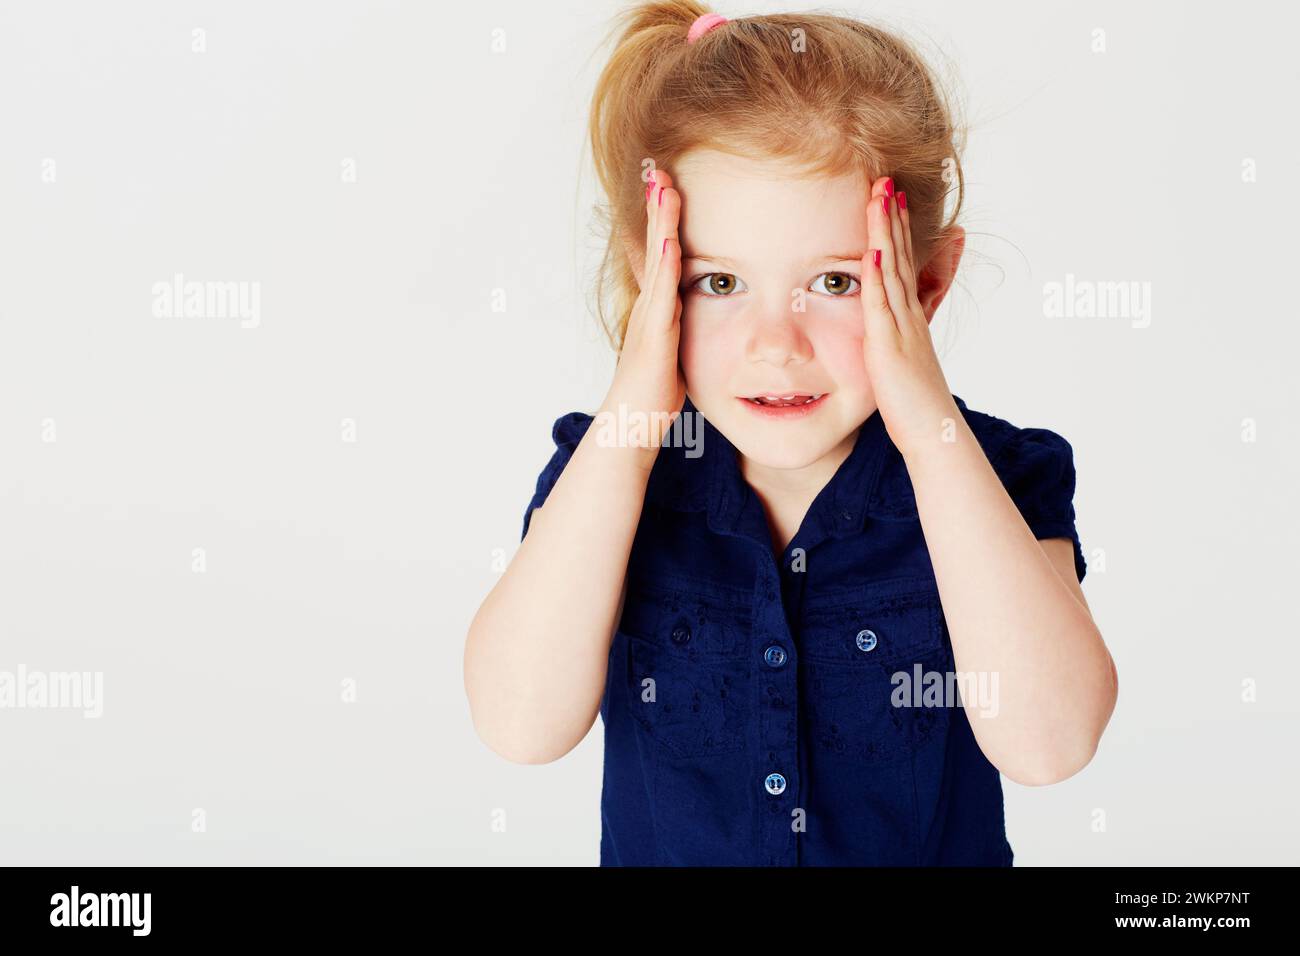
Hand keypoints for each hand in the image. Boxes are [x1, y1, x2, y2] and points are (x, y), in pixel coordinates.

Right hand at [601, 168, 687, 458]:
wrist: (630, 428)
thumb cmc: (652, 397)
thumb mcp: (673, 354)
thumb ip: (681, 330)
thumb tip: (691, 317)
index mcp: (657, 309)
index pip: (663, 255)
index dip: (664, 222)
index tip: (667, 188)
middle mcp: (649, 307)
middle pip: (654, 247)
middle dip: (657, 209)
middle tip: (658, 170)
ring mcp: (648, 319)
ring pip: (656, 262)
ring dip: (659, 224)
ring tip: (662, 189)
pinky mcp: (653, 339)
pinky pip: (661, 296)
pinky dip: (665, 267)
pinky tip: (671, 242)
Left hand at [860, 176, 960, 457]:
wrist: (933, 433)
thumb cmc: (914, 407)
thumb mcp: (901, 366)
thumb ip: (892, 346)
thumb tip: (885, 337)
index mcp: (908, 319)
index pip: (900, 265)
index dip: (894, 231)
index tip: (889, 199)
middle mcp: (908, 316)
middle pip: (898, 256)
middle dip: (891, 217)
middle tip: (885, 180)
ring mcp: (901, 328)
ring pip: (891, 270)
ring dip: (885, 231)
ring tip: (880, 195)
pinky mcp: (888, 346)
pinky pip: (881, 305)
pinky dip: (876, 276)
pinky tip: (871, 250)